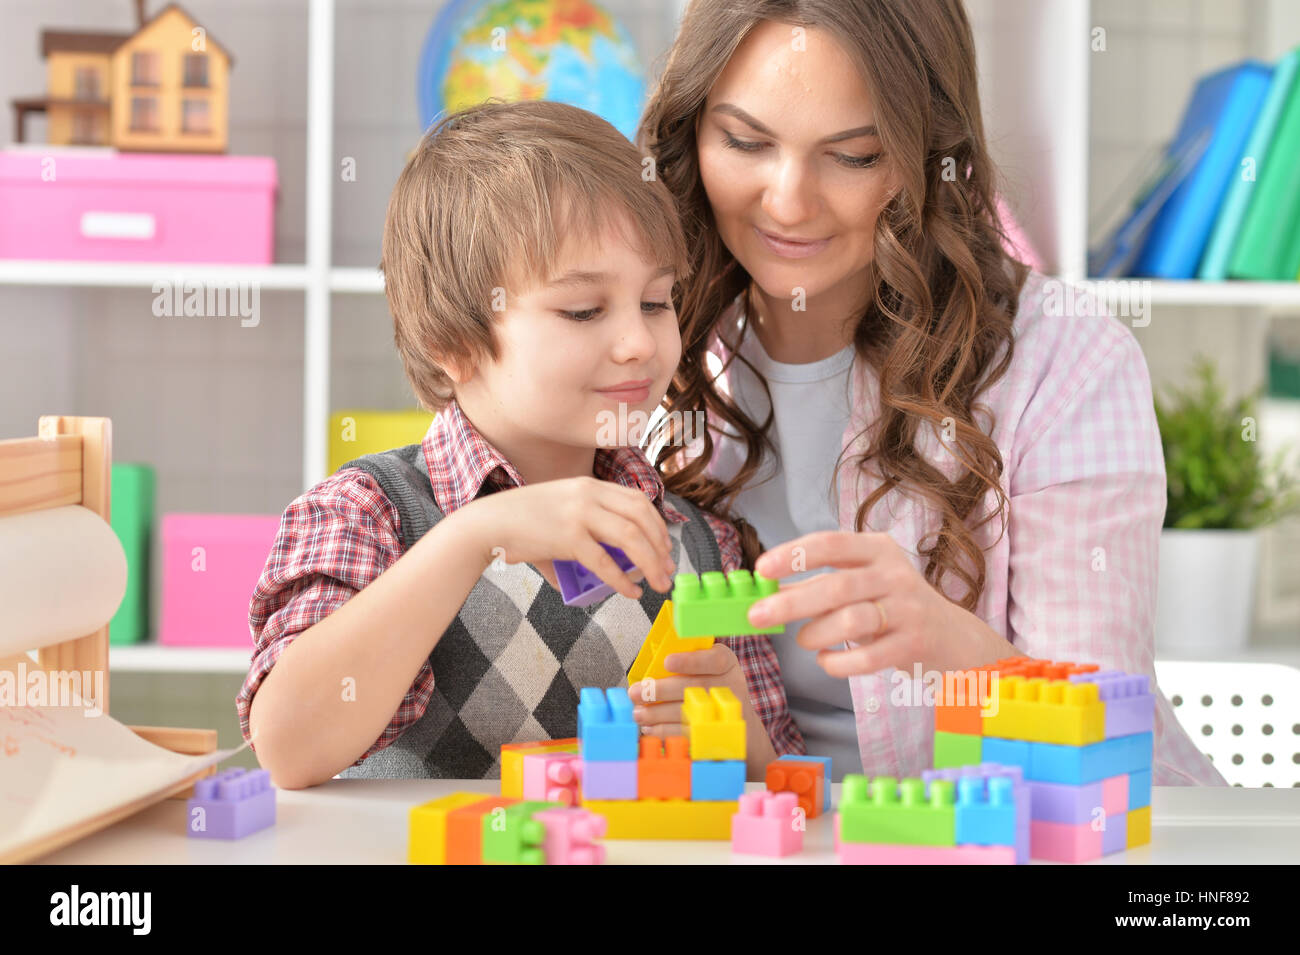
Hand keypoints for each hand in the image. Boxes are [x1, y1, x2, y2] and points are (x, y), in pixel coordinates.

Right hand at [459, 476, 675, 598]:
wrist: (489, 523)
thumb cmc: (520, 522)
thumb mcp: (558, 512)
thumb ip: (579, 535)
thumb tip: (588, 575)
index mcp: (589, 485)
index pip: (637, 500)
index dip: (657, 524)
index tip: (665, 546)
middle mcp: (589, 494)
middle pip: (641, 517)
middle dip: (661, 545)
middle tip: (667, 569)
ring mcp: (579, 514)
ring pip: (631, 537)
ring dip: (651, 563)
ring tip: (658, 583)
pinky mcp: (568, 537)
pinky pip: (605, 563)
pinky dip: (622, 581)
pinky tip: (631, 593)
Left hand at [626, 644, 749, 736]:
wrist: (739, 724)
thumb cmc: (712, 688)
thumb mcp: (707, 666)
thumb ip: (685, 661)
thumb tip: (649, 666)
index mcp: (726, 662)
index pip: (713, 659)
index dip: (690, 661)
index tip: (667, 662)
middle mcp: (730, 686)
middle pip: (695, 687)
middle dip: (661, 690)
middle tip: (636, 692)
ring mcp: (724, 712)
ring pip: (688, 712)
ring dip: (657, 714)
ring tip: (638, 713)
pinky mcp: (714, 734)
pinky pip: (686, 733)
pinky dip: (664, 731)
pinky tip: (650, 727)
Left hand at [746, 530, 1011, 676]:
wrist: (954, 638)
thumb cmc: (894, 607)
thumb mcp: (863, 584)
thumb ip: (822, 585)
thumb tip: (769, 593)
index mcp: (878, 549)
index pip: (831, 543)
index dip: (794, 555)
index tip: (762, 569)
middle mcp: (895, 574)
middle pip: (836, 586)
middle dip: (790, 602)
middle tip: (757, 615)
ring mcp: (908, 609)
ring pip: (850, 621)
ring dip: (815, 634)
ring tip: (805, 641)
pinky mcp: (914, 644)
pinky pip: (865, 657)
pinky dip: (837, 663)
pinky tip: (827, 661)